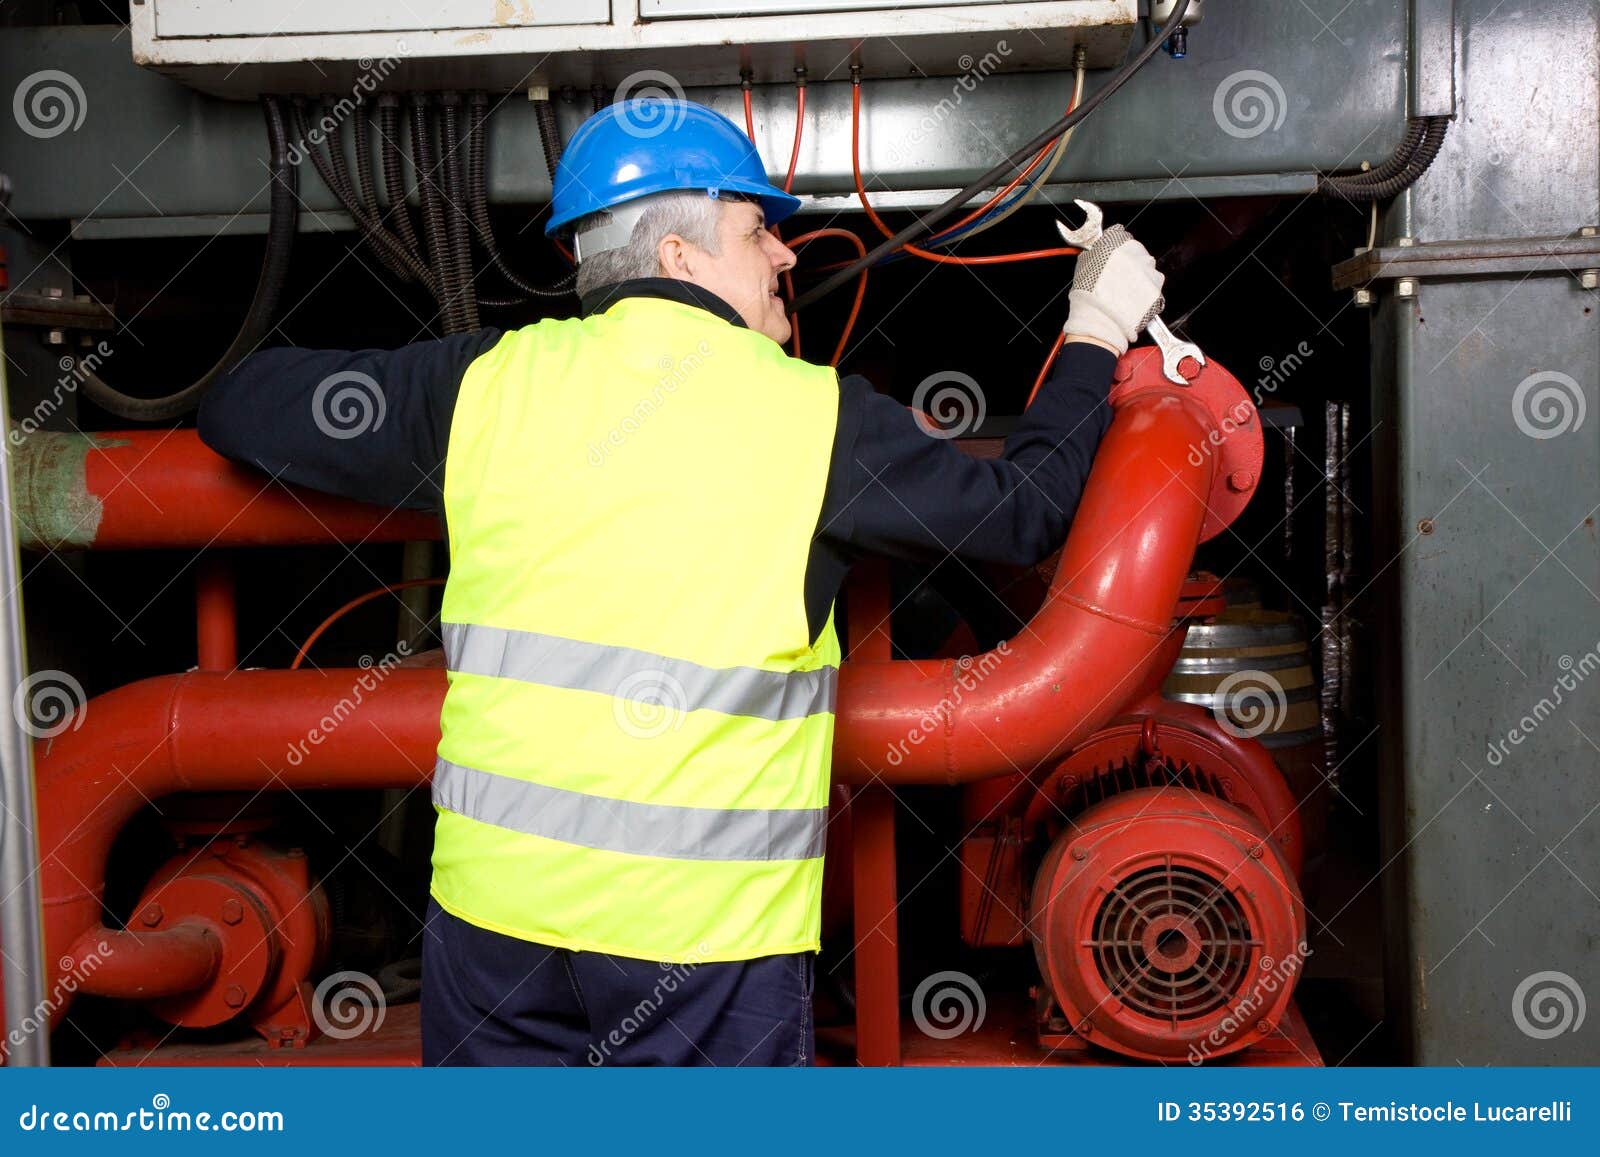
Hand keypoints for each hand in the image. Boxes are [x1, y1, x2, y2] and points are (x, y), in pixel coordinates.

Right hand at [1063, 224, 1164, 356]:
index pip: (1120, 236)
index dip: (1114, 248)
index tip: (1111, 256)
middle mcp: (1137, 253)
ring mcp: (1150, 272)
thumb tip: (1097, 251)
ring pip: (1147, 269)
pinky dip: (1145, 292)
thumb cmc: (1089, 296)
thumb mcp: (1082, 265)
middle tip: (1115, 278)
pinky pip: (1153, 287)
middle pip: (1137, 252)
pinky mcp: (1157, 290)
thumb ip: (1094, 252)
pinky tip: (1131, 300)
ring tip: (1123, 292)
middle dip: (1129, 263)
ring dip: (1138, 277)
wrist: (1101, 321)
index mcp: (1118, 242)